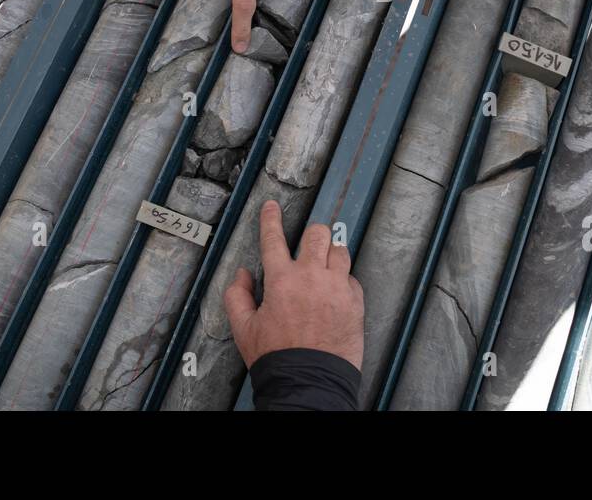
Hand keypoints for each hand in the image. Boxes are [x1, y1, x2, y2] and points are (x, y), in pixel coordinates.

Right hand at [224, 201, 363, 370]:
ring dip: (331, 254)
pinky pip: (353, 279)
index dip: (271, 218)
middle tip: (308, 244)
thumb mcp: (243, 328)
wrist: (308, 382)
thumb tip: (242, 275)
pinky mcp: (354, 302)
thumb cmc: (277, 358)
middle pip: (318, 234)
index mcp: (281, 281)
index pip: (273, 238)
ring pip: (340, 251)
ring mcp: (336, 288)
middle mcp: (311, 278)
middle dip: (312, 234)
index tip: (272, 208)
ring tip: (324, 267)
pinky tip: (336, 292)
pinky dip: (344, 281)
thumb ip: (236, 296)